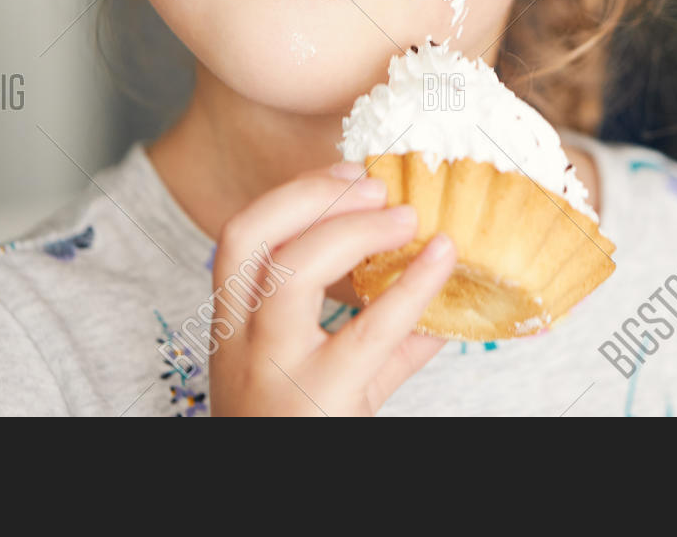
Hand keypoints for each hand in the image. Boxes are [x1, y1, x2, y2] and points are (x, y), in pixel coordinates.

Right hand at [207, 161, 455, 415]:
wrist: (276, 507)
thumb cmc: (304, 435)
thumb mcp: (331, 383)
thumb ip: (379, 341)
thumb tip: (439, 302)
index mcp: (234, 331)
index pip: (239, 240)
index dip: (292, 194)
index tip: (345, 172)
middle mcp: (240, 344)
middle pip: (248, 240)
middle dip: (312, 196)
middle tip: (376, 184)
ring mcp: (273, 370)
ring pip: (291, 272)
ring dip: (353, 230)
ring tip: (406, 218)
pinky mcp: (319, 398)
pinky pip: (369, 329)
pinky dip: (413, 286)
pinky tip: (443, 261)